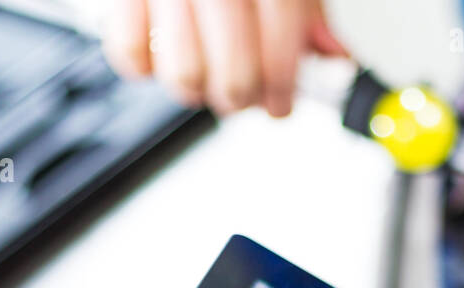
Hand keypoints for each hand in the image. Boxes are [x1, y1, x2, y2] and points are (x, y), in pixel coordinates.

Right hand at [103, 0, 346, 116]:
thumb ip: (307, 8)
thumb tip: (332, 53)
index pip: (280, 32)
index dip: (283, 79)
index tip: (281, 102)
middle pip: (234, 72)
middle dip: (242, 95)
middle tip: (243, 93)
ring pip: (185, 75)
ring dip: (197, 88)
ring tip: (204, 75)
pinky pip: (131, 54)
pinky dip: (145, 64)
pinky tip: (161, 48)